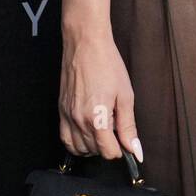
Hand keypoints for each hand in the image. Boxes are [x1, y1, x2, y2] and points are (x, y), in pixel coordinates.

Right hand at [59, 27, 142, 163]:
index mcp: (97, 118)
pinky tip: (87, 132)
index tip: (125, 140)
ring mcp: (67, 116)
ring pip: (78, 148)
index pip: (107, 151)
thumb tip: (135, 150)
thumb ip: (128, 126)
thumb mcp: (125, 94)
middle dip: (107, 146)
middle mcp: (78, 120)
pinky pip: (65, 138)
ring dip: (92, 146)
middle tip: (116, 129)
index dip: (120, 149)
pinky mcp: (60, 111)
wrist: (85, 44)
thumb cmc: (108, 65)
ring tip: (103, 131)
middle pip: (94, 151)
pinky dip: (76, 142)